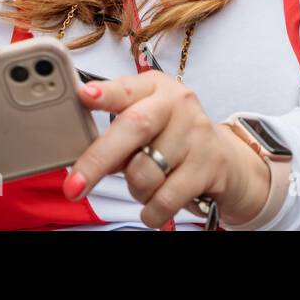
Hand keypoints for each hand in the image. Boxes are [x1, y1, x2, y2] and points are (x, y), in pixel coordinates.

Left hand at [63, 73, 270, 228]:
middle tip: (73, 187)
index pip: (126, 88)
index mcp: (155, 87)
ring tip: (144, 186)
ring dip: (134, 190)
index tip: (84, 96)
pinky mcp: (210, 166)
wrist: (226, 162)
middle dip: (97, 160)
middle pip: (133, 127)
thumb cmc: (172, 139)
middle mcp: (177, 103)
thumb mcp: (147, 124)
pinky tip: (153, 207)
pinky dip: (151, 211)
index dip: (105, 93)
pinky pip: (165, 199)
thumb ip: (118, 134)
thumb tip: (84, 161)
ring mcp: (196, 133)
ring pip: (144, 172)